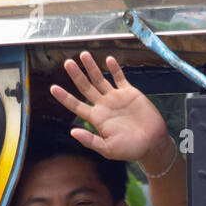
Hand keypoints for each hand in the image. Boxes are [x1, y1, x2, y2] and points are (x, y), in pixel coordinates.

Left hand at [51, 52, 169, 165]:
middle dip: (76, 75)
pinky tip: (108, 60)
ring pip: (100, 79)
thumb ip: (91, 140)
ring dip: (91, 68)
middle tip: (67, 63)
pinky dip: (115, 69)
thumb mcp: (108, 149)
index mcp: (97, 119)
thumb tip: (73, 132)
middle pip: (86, 88)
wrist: (153, 142)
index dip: (65, 97)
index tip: (53, 88)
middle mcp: (104, 106)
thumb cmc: (131, 149)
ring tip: (83, 55)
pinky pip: (120, 78)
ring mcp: (116, 98)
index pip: (77, 106)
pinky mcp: (129, 93)